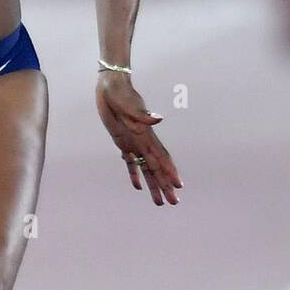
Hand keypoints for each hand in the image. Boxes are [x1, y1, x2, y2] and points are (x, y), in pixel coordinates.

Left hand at [96, 72, 182, 205]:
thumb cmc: (120, 93)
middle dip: (165, 185)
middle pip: (156, 168)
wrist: (111, 86)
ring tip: (159, 202)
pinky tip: (138, 187)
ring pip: (146, 169)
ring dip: (153, 185)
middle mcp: (143, 141)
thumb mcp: (130, 104)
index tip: (178, 185)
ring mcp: (134, 142)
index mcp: (146, 135)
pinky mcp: (123, 141)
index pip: (160, 157)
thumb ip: (143, 114)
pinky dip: (134, 174)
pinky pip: (130, 162)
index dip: (169, 171)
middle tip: (174, 203)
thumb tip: (159, 119)